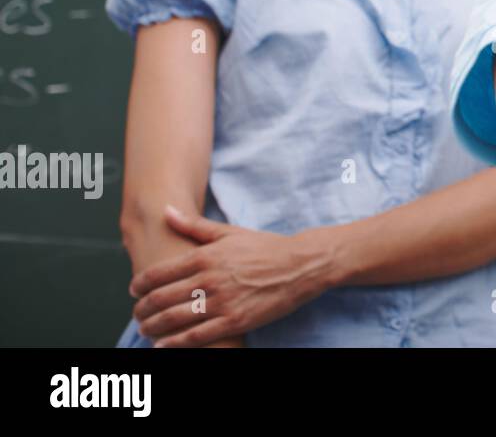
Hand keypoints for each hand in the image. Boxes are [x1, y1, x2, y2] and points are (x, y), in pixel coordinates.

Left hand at [129, 205, 332, 346]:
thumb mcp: (229, 232)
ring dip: (153, 326)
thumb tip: (166, 212)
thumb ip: (194, 226)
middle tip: (137, 312)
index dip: (141, 284)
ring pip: (174, 318)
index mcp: (206, 256)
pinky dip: (175, 343)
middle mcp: (210, 279)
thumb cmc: (265, 247)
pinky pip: (197, 336)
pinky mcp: (235, 321)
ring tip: (145, 328)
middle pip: (162, 298)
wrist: (300, 265)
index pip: (160, 273)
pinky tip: (163, 345)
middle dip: (143, 308)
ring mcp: (222, 302)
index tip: (134, 289)